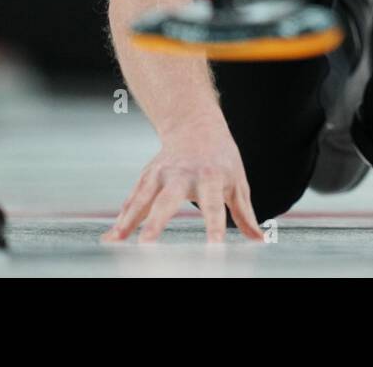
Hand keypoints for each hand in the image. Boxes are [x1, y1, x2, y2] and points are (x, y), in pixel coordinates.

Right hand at [102, 123, 262, 243]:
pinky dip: (122, 216)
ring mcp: (161, 174)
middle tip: (147, 244)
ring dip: (128, 220)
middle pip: (168, 200)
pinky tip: (113, 236)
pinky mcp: (147, 176)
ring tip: (116, 241)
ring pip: (142, 198)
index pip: (213, 207)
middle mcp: (182, 175)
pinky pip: (133, 198)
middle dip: (156, 222)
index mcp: (210, 177)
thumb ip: (244, 213)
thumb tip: (259, 240)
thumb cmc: (221, 157)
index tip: (214, 248)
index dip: (214, 228)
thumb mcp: (238, 181)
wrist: (195, 124)